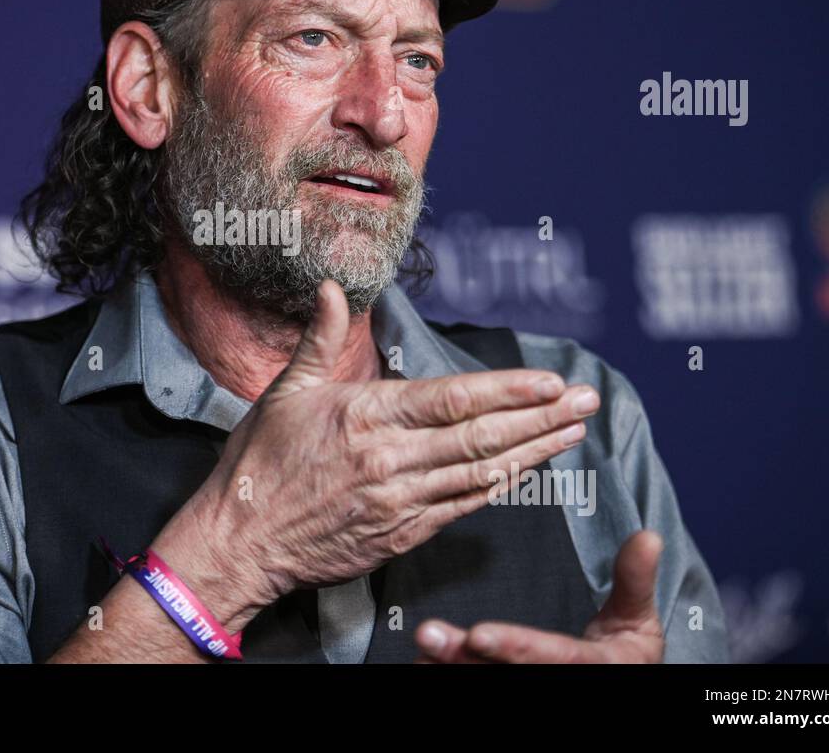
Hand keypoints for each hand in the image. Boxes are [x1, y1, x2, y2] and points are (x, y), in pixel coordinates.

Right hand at [169, 279, 600, 618]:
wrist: (240, 540)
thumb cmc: (260, 463)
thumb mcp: (286, 391)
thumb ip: (320, 339)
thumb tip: (333, 287)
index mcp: (368, 417)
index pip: (455, 400)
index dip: (510, 390)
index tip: (552, 381)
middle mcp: (392, 460)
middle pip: (483, 436)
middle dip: (542, 418)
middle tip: (588, 401)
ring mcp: (400, 502)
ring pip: (483, 473)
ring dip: (535, 453)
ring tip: (574, 434)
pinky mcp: (401, 534)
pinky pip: (462, 508)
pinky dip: (499, 488)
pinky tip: (526, 472)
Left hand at [413, 530, 665, 662]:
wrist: (621, 686)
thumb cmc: (623, 655)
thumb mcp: (637, 622)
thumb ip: (634, 582)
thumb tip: (647, 535)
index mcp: (590, 667)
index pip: (551, 657)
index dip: (516, 647)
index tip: (479, 634)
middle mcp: (555, 683)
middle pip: (505, 674)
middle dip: (463, 657)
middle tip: (428, 634)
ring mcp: (529, 689)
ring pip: (482, 682)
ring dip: (448, 665)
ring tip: (420, 643)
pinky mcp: (506, 686)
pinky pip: (472, 684)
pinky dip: (447, 673)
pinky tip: (421, 660)